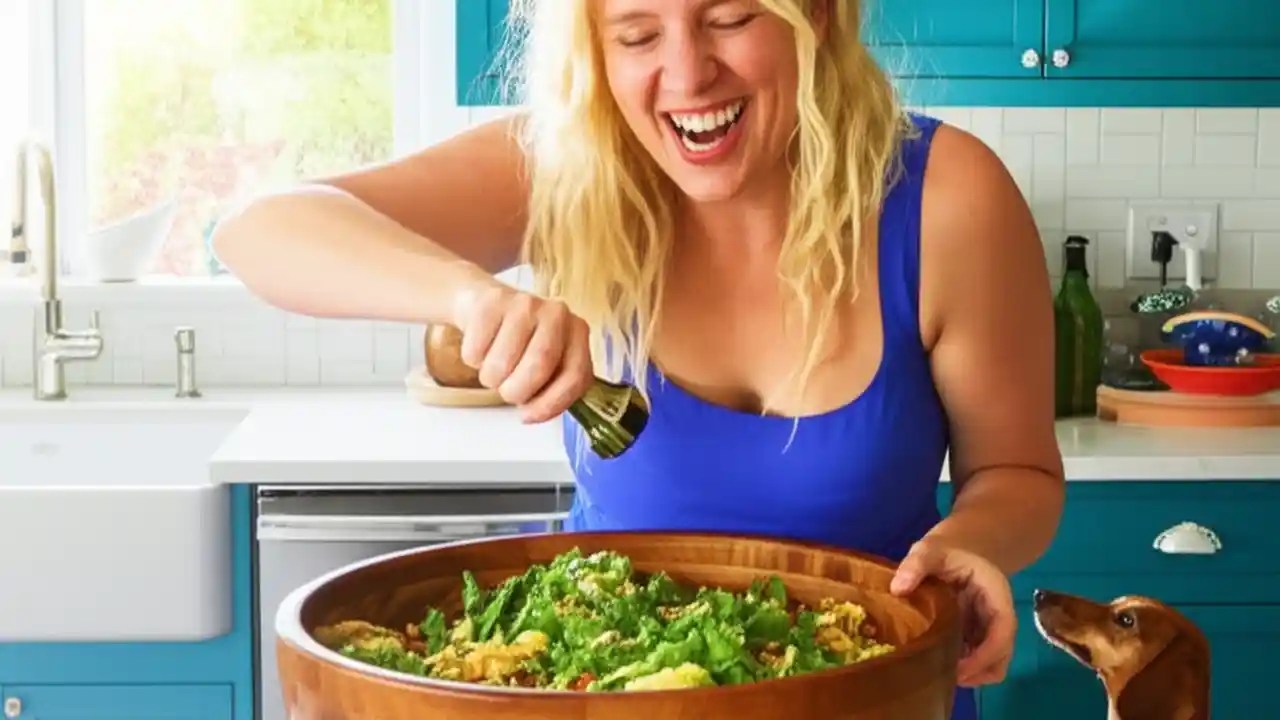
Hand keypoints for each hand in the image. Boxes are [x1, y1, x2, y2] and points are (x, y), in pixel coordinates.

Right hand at [450, 279, 593, 422]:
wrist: (486, 305)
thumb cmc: (520, 342)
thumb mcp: (546, 365)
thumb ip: (553, 388)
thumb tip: (534, 412)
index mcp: (577, 333)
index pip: (575, 377)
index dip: (551, 404)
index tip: (528, 416)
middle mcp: (557, 314)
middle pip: (539, 367)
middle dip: (516, 392)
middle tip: (507, 391)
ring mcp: (525, 303)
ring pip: (502, 363)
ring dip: (491, 379)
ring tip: (493, 368)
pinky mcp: (491, 301)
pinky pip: (476, 351)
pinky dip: (473, 360)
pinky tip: (482, 347)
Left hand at [889, 538, 1015, 686]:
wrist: (960, 546)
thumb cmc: (949, 548)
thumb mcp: (931, 549)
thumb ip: (916, 564)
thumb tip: (897, 589)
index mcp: (996, 597)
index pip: (1003, 632)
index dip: (984, 655)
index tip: (958, 669)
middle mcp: (997, 617)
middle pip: (1000, 656)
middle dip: (977, 672)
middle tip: (942, 676)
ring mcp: (986, 628)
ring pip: (990, 662)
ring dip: (970, 673)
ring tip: (937, 673)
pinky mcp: (974, 633)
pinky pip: (975, 657)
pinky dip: (961, 665)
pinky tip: (935, 662)